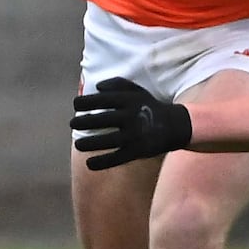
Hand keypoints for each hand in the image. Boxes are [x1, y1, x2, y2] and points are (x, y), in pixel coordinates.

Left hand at [70, 77, 192, 170]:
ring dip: (88, 143)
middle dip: (82, 122)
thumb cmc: (149, 106)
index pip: (101, 100)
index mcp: (130, 100)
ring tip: (78, 145)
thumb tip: (96, 87)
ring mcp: (135, 135)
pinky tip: (89, 164)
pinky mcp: (138, 151)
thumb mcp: (137, 91)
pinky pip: (116, 158)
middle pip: (100, 120)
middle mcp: (132, 117)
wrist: (175, 125)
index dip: (85, 102)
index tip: (75, 105)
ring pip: (106, 141)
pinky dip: (101, 163)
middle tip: (72, 124)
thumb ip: (117, 85)